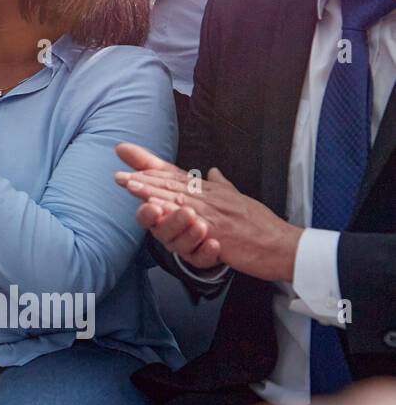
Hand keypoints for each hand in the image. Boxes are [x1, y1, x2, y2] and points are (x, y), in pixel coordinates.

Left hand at [114, 142, 301, 281]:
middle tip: (118, 173)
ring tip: (130, 185)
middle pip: (172, 184)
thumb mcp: (240, 200)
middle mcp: (211, 197)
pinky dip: (174, 216)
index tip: (127, 157)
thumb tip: (211, 170)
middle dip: (144, 178)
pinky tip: (157, 212)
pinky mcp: (219, 232)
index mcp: (213, 191)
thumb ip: (222, 185)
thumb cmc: (262, 226)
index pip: (177, 175)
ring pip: (178, 199)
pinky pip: (192, 222)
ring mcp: (215, 214)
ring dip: (153, 192)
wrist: (285, 247)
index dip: (151, 166)